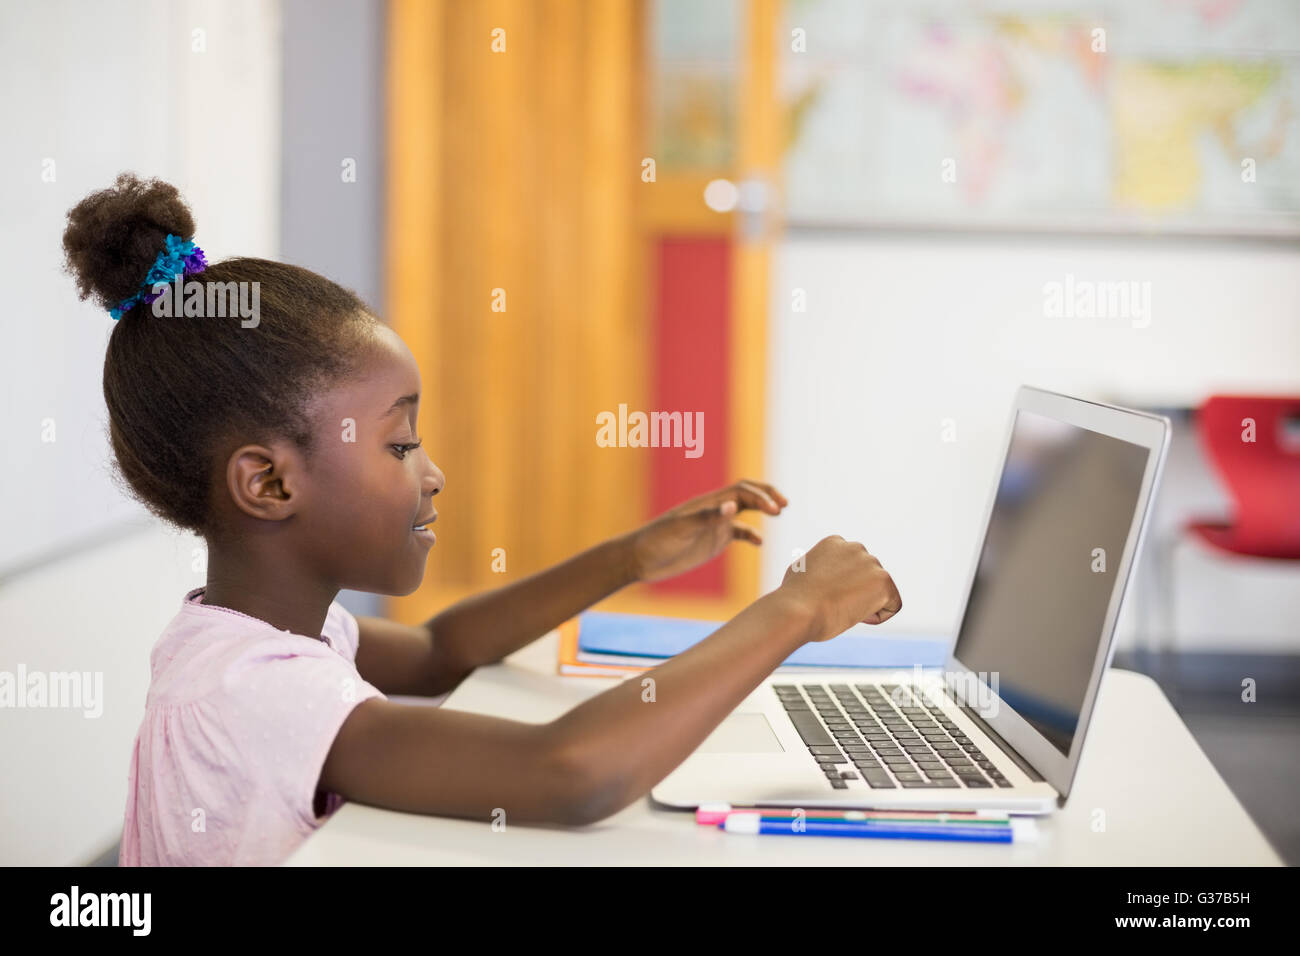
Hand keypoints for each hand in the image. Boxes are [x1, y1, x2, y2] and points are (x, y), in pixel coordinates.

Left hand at [626, 480, 788, 583]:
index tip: (775, 510)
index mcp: (708, 503)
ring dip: (763, 509)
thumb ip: (707, 518)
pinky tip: (759, 542)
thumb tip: (735, 506)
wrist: (641, 559)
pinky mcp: (714, 541)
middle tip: (784, 505)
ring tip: (779, 513)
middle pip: (747, 495)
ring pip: (746, 511)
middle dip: (767, 495)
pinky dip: (752, 534)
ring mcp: (715, 525)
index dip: (760, 496)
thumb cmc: (656, 540)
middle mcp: (715, 510)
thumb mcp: (681, 529)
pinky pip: (739, 533)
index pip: (741, 491)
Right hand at [778, 535, 901, 641]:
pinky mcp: (884, 581)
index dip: (840, 587)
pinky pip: (892, 605)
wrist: (798, 610)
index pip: (851, 567)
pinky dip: (877, 616)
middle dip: (857, 594)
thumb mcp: (800, 573)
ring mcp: (871, 562)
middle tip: (834, 606)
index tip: (825, 597)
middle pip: (867, 578)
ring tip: (843, 610)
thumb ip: (817, 568)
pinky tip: (856, 616)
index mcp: (834, 543)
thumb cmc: (793, 599)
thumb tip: (817, 573)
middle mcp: (856, 547)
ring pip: (880, 591)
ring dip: (866, 604)